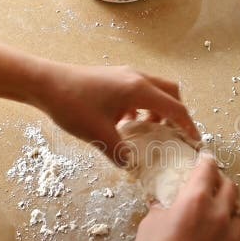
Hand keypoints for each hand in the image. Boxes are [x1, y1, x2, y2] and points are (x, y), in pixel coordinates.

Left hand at [32, 64, 199, 164]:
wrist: (44, 83)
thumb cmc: (72, 105)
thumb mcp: (98, 134)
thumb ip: (119, 152)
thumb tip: (130, 165)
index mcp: (139, 89)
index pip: (175, 108)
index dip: (188, 125)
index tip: (195, 141)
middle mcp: (137, 78)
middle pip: (171, 92)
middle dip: (177, 113)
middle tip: (175, 134)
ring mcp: (124, 75)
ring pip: (154, 90)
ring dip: (158, 110)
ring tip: (149, 132)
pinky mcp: (113, 78)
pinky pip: (138, 91)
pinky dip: (142, 106)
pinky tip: (127, 123)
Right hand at [127, 154, 239, 240]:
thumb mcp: (149, 224)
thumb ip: (162, 208)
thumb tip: (163, 204)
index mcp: (195, 199)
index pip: (208, 169)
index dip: (206, 161)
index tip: (205, 159)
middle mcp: (218, 213)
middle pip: (230, 186)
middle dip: (221, 181)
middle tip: (212, 184)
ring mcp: (231, 235)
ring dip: (234, 205)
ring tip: (225, 208)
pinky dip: (237, 229)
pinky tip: (227, 232)